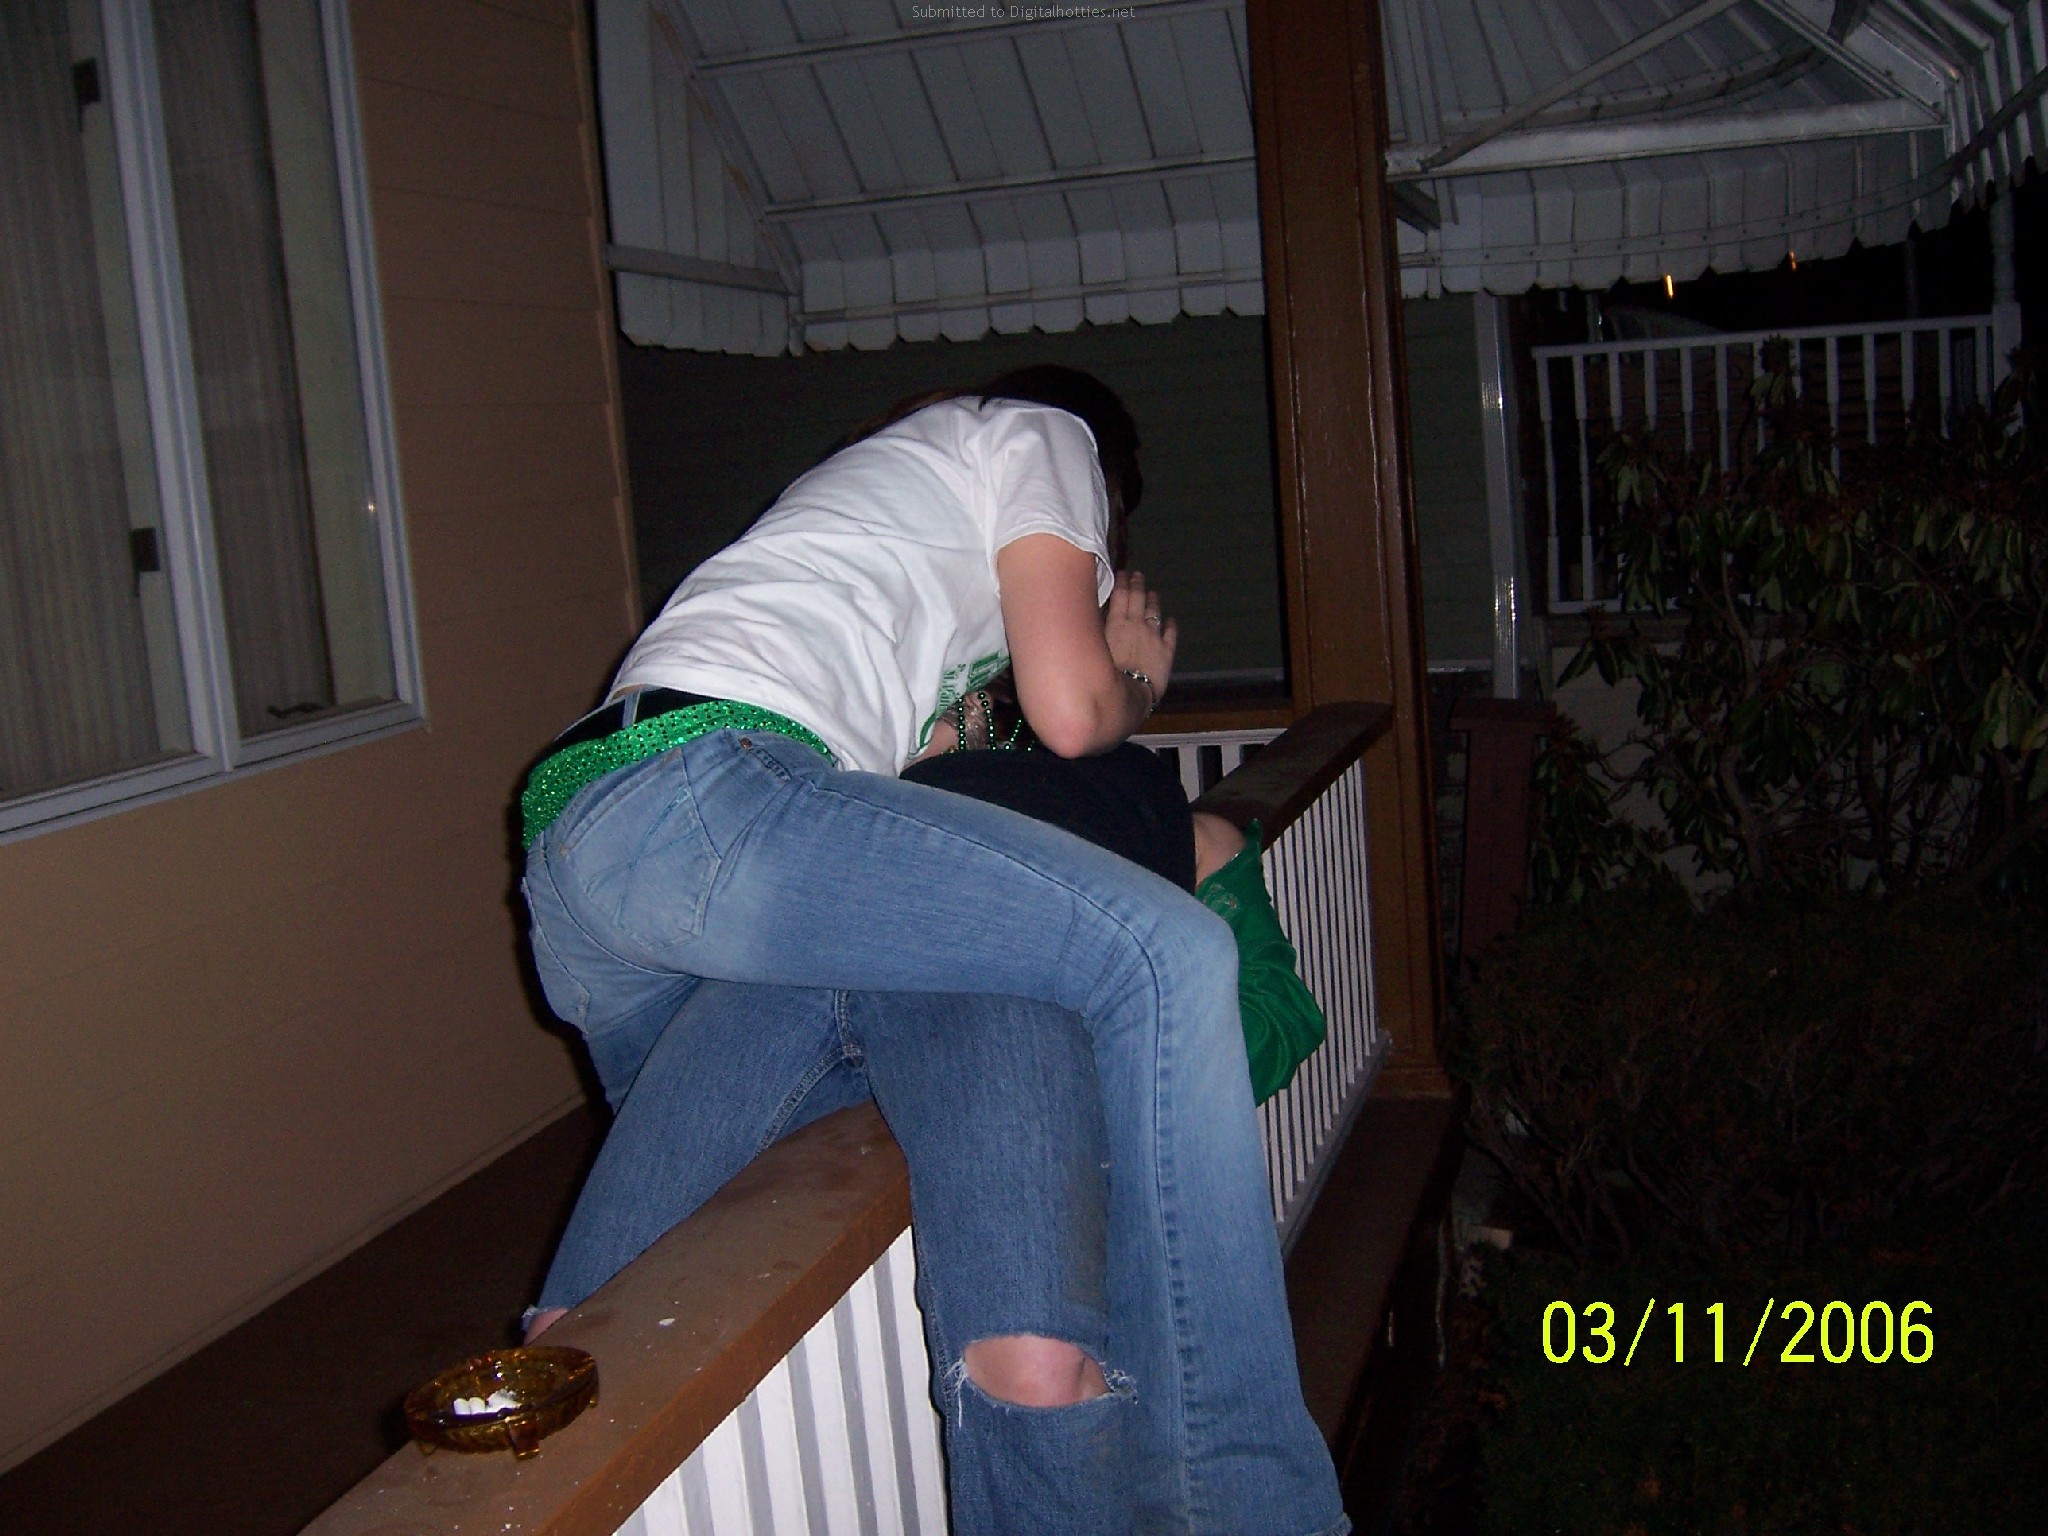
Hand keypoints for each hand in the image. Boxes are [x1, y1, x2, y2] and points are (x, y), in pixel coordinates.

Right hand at [1103, 569, 1176, 702]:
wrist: (1131, 693)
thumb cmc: (1106, 673)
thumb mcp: (1094, 647)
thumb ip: (1096, 628)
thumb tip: (1095, 612)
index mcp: (1118, 623)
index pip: (1121, 595)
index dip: (1122, 582)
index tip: (1123, 573)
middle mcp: (1137, 625)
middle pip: (1139, 599)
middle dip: (1138, 584)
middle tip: (1138, 575)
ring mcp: (1154, 636)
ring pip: (1155, 612)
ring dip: (1154, 601)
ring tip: (1153, 593)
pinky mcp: (1167, 650)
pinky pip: (1171, 633)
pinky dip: (1171, 625)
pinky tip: (1171, 620)